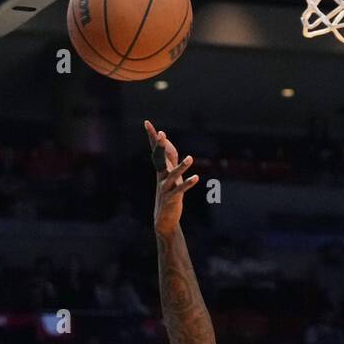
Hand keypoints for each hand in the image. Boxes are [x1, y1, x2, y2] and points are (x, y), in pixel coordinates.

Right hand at [145, 120, 198, 235]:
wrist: (164, 219)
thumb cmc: (169, 196)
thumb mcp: (170, 177)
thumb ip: (171, 162)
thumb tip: (170, 148)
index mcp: (161, 171)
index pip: (156, 151)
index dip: (152, 138)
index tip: (147, 123)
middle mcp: (161, 177)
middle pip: (160, 159)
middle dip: (160, 146)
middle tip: (160, 133)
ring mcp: (165, 188)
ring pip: (173, 175)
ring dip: (182, 167)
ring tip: (190, 158)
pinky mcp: (172, 198)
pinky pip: (180, 189)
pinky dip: (188, 184)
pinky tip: (196, 178)